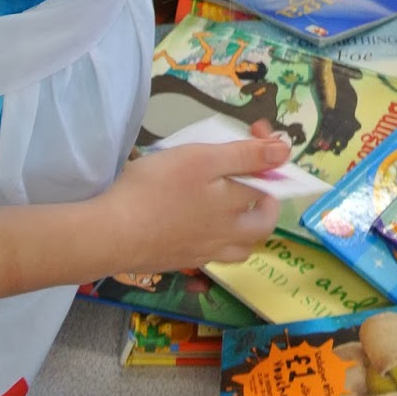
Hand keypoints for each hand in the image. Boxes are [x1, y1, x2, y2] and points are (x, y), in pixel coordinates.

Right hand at [98, 127, 288, 270]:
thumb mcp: (202, 159)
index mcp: (234, 207)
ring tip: (232, 208)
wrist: (111, 234)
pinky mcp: (179, 262)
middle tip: (254, 181)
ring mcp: (203, 253)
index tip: (256, 134)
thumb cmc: (156, 189)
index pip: (268, 183)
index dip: (268, 156)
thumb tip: (285, 151)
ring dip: (245, 228)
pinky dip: (216, 240)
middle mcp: (225, 235)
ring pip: (239, 247)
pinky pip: (212, 256)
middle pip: (262, 225)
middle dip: (266, 202)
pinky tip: (199, 225)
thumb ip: (245, 155)